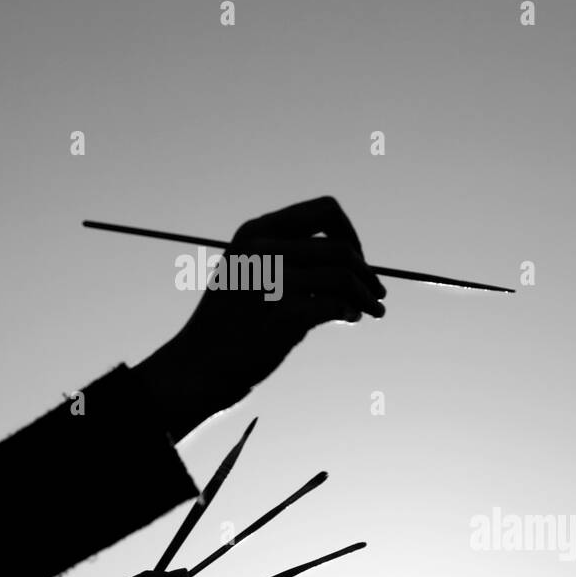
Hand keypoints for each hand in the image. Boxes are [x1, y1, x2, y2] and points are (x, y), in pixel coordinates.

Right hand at [136, 196, 385, 439]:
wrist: (198, 366)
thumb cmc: (228, 325)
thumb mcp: (250, 275)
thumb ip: (291, 262)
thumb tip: (352, 265)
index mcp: (256, 231)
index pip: (324, 210)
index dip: (350, 233)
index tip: (356, 259)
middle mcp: (262, 248)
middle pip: (340, 248)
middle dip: (366, 272)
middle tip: (378, 292)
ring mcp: (271, 279)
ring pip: (343, 276)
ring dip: (366, 294)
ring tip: (373, 310)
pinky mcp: (282, 314)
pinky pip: (335, 304)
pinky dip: (349, 311)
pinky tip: (350, 319)